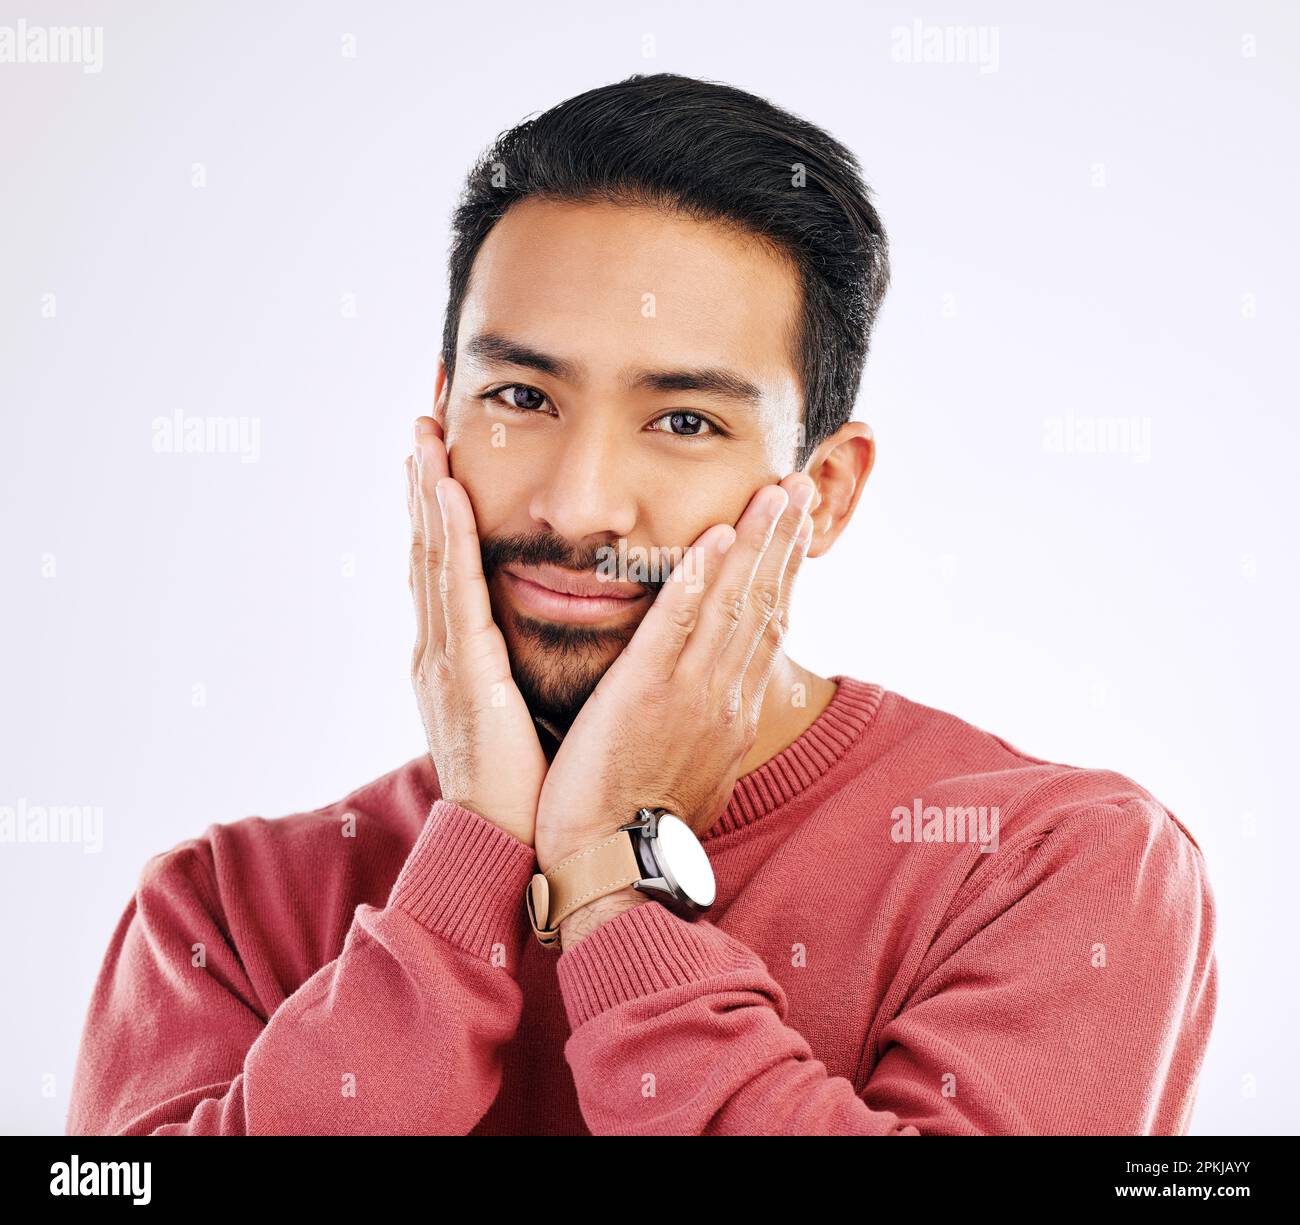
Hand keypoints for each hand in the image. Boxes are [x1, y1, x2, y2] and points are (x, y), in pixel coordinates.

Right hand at [407, 416, 547, 844]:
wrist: (505, 840)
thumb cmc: (524, 783)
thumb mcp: (516, 713)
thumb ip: (514, 671)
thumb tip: (531, 642)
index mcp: (455, 659)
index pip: (444, 569)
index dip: (438, 513)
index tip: (438, 460)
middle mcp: (440, 651)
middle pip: (428, 551)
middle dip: (423, 486)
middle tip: (421, 424)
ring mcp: (444, 659)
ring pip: (434, 559)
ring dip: (427, 494)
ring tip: (424, 437)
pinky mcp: (463, 671)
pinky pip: (456, 589)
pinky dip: (448, 536)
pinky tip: (447, 492)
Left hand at [534, 473, 815, 873]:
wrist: (613, 867)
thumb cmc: (640, 823)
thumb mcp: (695, 771)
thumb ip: (709, 726)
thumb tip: (722, 706)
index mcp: (732, 713)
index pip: (766, 629)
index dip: (783, 574)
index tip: (793, 532)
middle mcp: (725, 697)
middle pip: (763, 605)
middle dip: (784, 543)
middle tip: (801, 489)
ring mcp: (691, 694)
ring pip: (733, 606)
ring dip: (757, 544)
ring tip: (775, 494)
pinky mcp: (647, 694)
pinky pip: (677, 627)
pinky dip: (698, 581)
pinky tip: (714, 538)